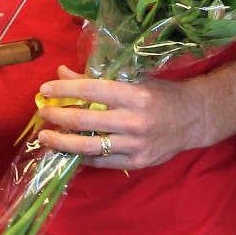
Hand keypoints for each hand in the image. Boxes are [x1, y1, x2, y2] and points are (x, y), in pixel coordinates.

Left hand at [34, 66, 213, 169]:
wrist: (193, 118)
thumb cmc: (160, 94)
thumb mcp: (133, 80)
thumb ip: (97, 79)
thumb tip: (62, 73)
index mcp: (134, 94)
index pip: (91, 91)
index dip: (65, 90)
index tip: (45, 89)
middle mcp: (134, 120)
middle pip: (86, 121)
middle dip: (58, 117)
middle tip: (42, 113)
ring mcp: (136, 144)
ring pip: (90, 146)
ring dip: (62, 142)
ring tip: (46, 137)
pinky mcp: (138, 162)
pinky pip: (102, 162)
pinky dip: (82, 157)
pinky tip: (68, 150)